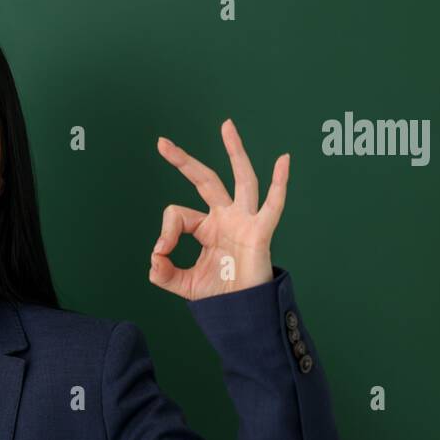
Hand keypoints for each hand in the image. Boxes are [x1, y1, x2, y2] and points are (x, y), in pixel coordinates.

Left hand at [150, 118, 287, 300]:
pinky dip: (280, 182)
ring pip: (241, 179)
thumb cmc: (218, 295)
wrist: (241, 313)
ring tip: (226, 126)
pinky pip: (273, 204)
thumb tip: (155, 256)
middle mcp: (226, 218)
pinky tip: (283, 160)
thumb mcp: (181, 283)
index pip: (178, 215)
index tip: (162, 252)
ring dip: (234, 152)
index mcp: (207, 227)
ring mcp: (245, 221)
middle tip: (162, 143)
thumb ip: (163, 272)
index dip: (165, 231)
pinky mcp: (261, 232)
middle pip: (205, 180)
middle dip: (184, 161)